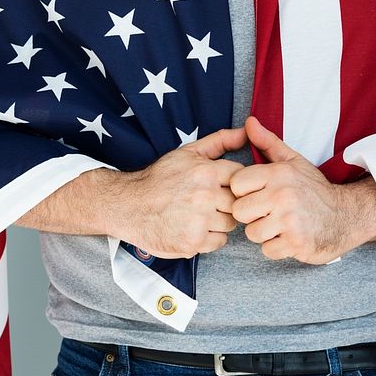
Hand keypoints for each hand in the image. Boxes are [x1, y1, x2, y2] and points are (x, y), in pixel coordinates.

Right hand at [113, 126, 244, 258]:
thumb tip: (245, 132)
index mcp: (206, 172)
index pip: (241, 178)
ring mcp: (199, 221)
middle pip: (237, 202)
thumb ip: (220, 141)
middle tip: (208, 202)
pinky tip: (195, 228)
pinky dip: (210, 237)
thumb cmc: (160, 179)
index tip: (221, 186)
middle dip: (226, 202)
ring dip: (219, 221)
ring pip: (230, 223)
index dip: (232, 182)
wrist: (129, 205)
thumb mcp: (188, 153)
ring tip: (200, 214)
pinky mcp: (193, 243)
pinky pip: (220, 241)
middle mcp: (204, 196)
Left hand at [229, 116, 361, 262]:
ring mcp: (290, 220)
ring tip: (280, 225)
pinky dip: (276, 248)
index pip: (236, 185)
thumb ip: (268, 143)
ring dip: (264, 233)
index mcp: (278, 173)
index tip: (259, 194)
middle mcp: (283, 195)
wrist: (347, 215)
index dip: (245, 192)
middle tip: (269, 212)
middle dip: (252, 215)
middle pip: (240, 211)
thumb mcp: (293, 161)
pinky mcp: (296, 243)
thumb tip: (249, 121)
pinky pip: (267, 250)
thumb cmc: (315, 189)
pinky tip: (288, 237)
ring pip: (252, 233)